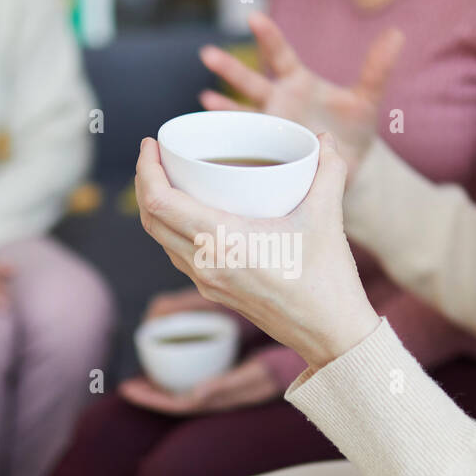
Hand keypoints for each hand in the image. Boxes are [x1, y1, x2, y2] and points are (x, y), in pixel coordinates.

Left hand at [118, 359, 279, 414]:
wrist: (299, 362)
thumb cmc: (277, 368)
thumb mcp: (254, 373)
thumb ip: (226, 385)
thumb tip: (194, 395)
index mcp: (220, 401)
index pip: (178, 405)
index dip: (152, 400)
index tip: (128, 390)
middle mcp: (216, 397)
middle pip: (175, 399)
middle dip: (149, 395)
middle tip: (125, 386)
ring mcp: (219, 389)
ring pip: (181, 389)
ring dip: (160, 384)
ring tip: (139, 377)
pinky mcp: (222, 378)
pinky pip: (191, 377)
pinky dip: (175, 371)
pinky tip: (164, 361)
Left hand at [135, 132, 379, 371]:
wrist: (331, 336)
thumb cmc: (327, 281)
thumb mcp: (328, 218)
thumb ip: (329, 172)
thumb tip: (325, 140)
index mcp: (223, 242)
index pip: (160, 202)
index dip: (145, 169)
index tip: (150, 144)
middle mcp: (206, 264)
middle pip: (151, 220)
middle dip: (144, 183)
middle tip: (155, 155)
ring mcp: (208, 281)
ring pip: (161, 240)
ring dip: (155, 208)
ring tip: (168, 180)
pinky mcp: (216, 292)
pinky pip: (178, 255)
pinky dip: (173, 229)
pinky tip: (191, 214)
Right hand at [198, 12, 401, 173]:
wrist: (350, 170)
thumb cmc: (355, 132)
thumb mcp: (367, 100)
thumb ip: (377, 68)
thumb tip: (398, 34)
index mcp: (298, 83)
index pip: (280, 54)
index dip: (267, 36)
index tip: (253, 17)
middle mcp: (278, 101)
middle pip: (251, 80)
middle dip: (230, 68)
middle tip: (207, 54)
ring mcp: (270, 127)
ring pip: (242, 110)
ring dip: (221, 104)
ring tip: (203, 97)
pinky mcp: (267, 151)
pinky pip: (244, 143)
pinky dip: (229, 136)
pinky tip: (214, 132)